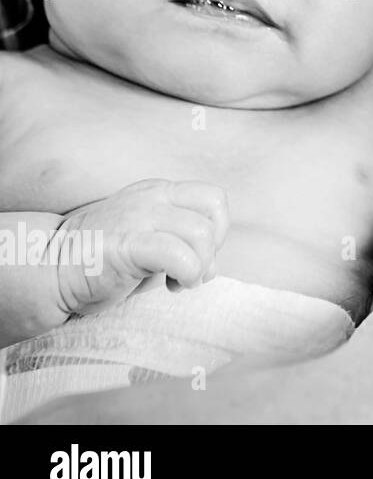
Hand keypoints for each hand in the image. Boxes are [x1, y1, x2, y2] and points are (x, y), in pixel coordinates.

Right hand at [55, 179, 228, 317]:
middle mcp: (152, 198)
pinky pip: (179, 254)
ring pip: (201, 233)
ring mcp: (139, 217)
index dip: (218, 230)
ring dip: (200, 265)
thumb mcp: (148, 242)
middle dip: (214, 246)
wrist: (48, 271)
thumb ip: (181, 245)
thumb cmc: (99, 263)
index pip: (213, 198)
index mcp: (158, 192)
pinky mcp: (129, 243)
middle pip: (215, 210)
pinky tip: (172, 286)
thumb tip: (213, 267)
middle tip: (193, 269)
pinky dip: (187, 274)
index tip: (198, 256)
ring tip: (179, 282)